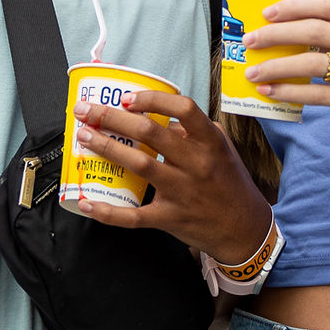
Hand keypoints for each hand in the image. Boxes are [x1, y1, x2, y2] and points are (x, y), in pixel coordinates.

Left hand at [71, 88, 272, 261]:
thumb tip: (163, 118)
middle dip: (111, 117)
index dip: (151, 99)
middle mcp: (196, 164)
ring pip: (139, 164)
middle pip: (149, 132)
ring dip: (107, 148)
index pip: (183, 108)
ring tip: (85, 137)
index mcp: (210, 142)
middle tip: (87, 111)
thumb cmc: (231, 185)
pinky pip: (134, 215)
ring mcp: (182, 192)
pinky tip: (87, 203)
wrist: (245, 230)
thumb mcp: (223, 150)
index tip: (127, 99)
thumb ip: (195, 132)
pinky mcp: (170, 218)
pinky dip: (108, 211)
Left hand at [246, 0, 329, 146]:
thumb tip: (281, 32)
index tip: (266, 13)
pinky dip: (290, 91)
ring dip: (276, 67)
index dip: (294, 6)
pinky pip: (317, 93)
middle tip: (250, 41)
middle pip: (314, 31)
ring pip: (312, 63)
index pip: (326, 5)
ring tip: (252, 73)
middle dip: (276, 35)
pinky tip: (271, 92)